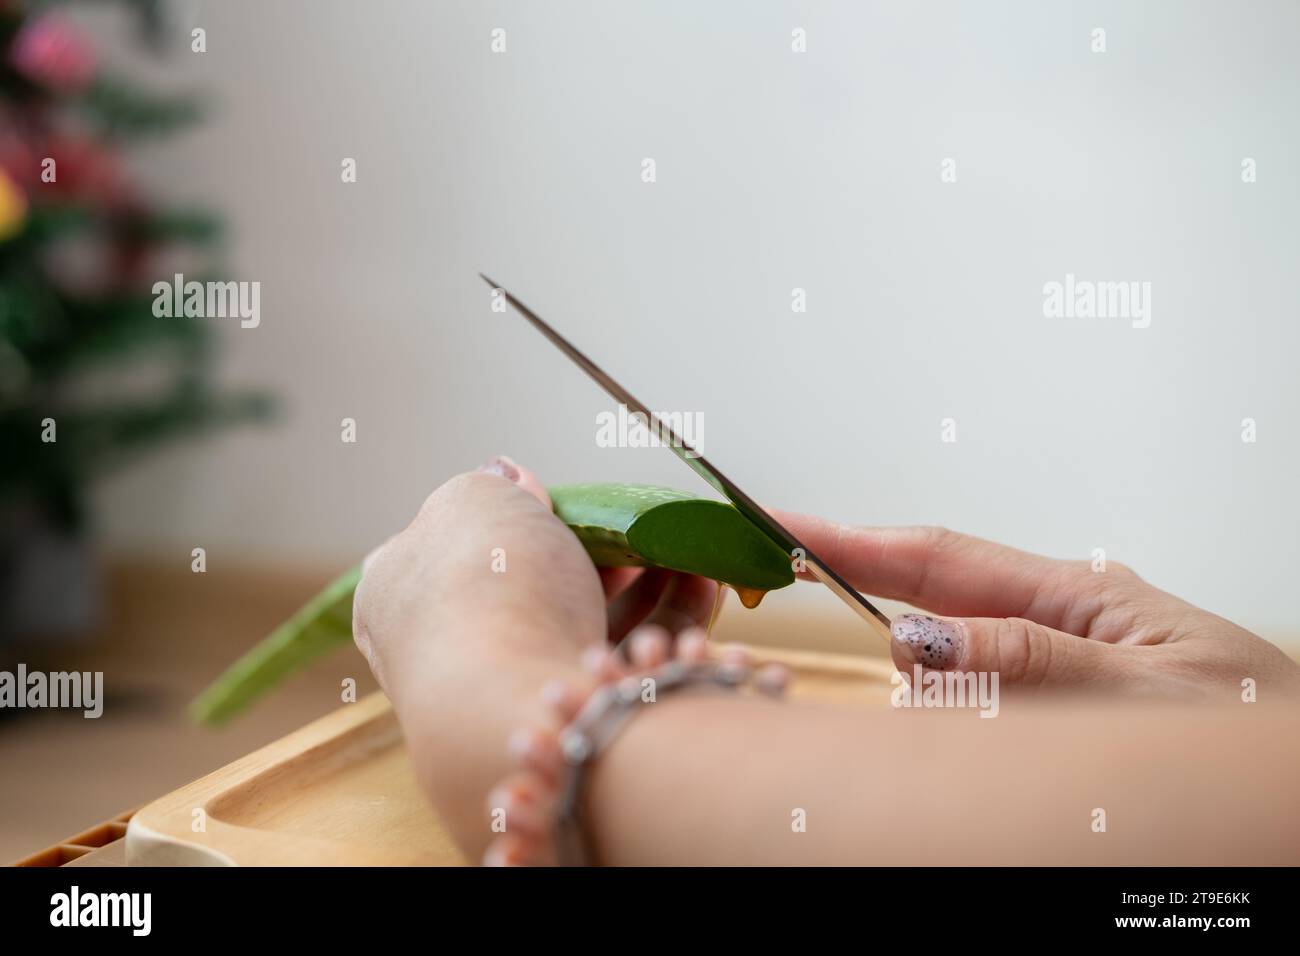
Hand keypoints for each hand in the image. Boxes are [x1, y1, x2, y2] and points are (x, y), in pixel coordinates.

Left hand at [351, 455, 717, 854]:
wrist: (514, 706)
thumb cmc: (481, 590)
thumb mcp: (475, 501)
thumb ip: (492, 483)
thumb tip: (505, 473)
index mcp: (401, 596)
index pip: (462, 546)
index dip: (524, 517)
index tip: (575, 504)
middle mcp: (446, 648)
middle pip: (537, 585)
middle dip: (603, 555)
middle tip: (644, 534)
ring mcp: (508, 690)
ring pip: (589, 624)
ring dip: (647, 586)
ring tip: (690, 555)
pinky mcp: (568, 722)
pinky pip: (623, 662)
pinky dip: (665, 623)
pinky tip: (703, 587)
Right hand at [774, 514, 1299, 698]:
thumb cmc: (1254, 725)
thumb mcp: (1154, 690)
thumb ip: (1037, 662)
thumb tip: (922, 638)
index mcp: (1076, 593)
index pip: (939, 556)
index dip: (851, 537)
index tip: (778, 523)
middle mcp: (1052, 624)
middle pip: (931, 611)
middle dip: (876, 617)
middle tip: (822, 616)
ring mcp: (1048, 674)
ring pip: (948, 684)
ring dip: (942, 712)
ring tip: (1017, 742)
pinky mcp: (1048, 720)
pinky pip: (975, 725)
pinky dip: (962, 743)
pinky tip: (995, 757)